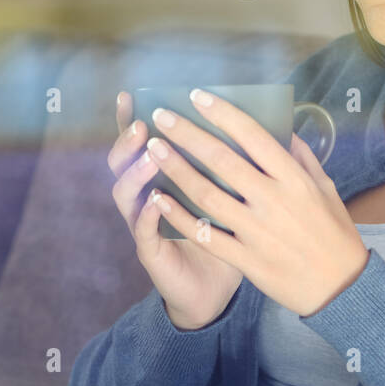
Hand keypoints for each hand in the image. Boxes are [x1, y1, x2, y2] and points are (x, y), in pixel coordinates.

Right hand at [106, 91, 242, 329]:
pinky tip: (154, 201)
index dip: (131, 119)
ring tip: (151, 155)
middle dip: (129, 140)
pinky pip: (143, 232)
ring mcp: (144, 224)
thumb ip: (234, 162)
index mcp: (164, 179)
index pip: (142, 143)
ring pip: (125, 194)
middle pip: (123, 162)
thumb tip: (261, 125)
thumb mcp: (227, 196)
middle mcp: (146, 197)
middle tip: (145, 122)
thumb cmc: (223, 238)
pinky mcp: (151, 252)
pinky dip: (147, 215)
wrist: (213, 291)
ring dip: (136, 173)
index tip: (133, 95)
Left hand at [144, 89, 369, 317]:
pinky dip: (179, 216)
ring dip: (176, 169)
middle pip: (222, 160)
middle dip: (188, 135)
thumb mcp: (326, 188)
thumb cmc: (335, 233)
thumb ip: (302, 157)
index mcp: (294, 178)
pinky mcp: (245, 259)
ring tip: (153, 149)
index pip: (253, 136)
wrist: (341, 289)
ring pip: (206, 195)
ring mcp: (257, 231)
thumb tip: (282, 128)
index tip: (196, 96)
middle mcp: (273, 200)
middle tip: (162, 116)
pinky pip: (205, 235)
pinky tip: (158, 198)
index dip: (222, 113)